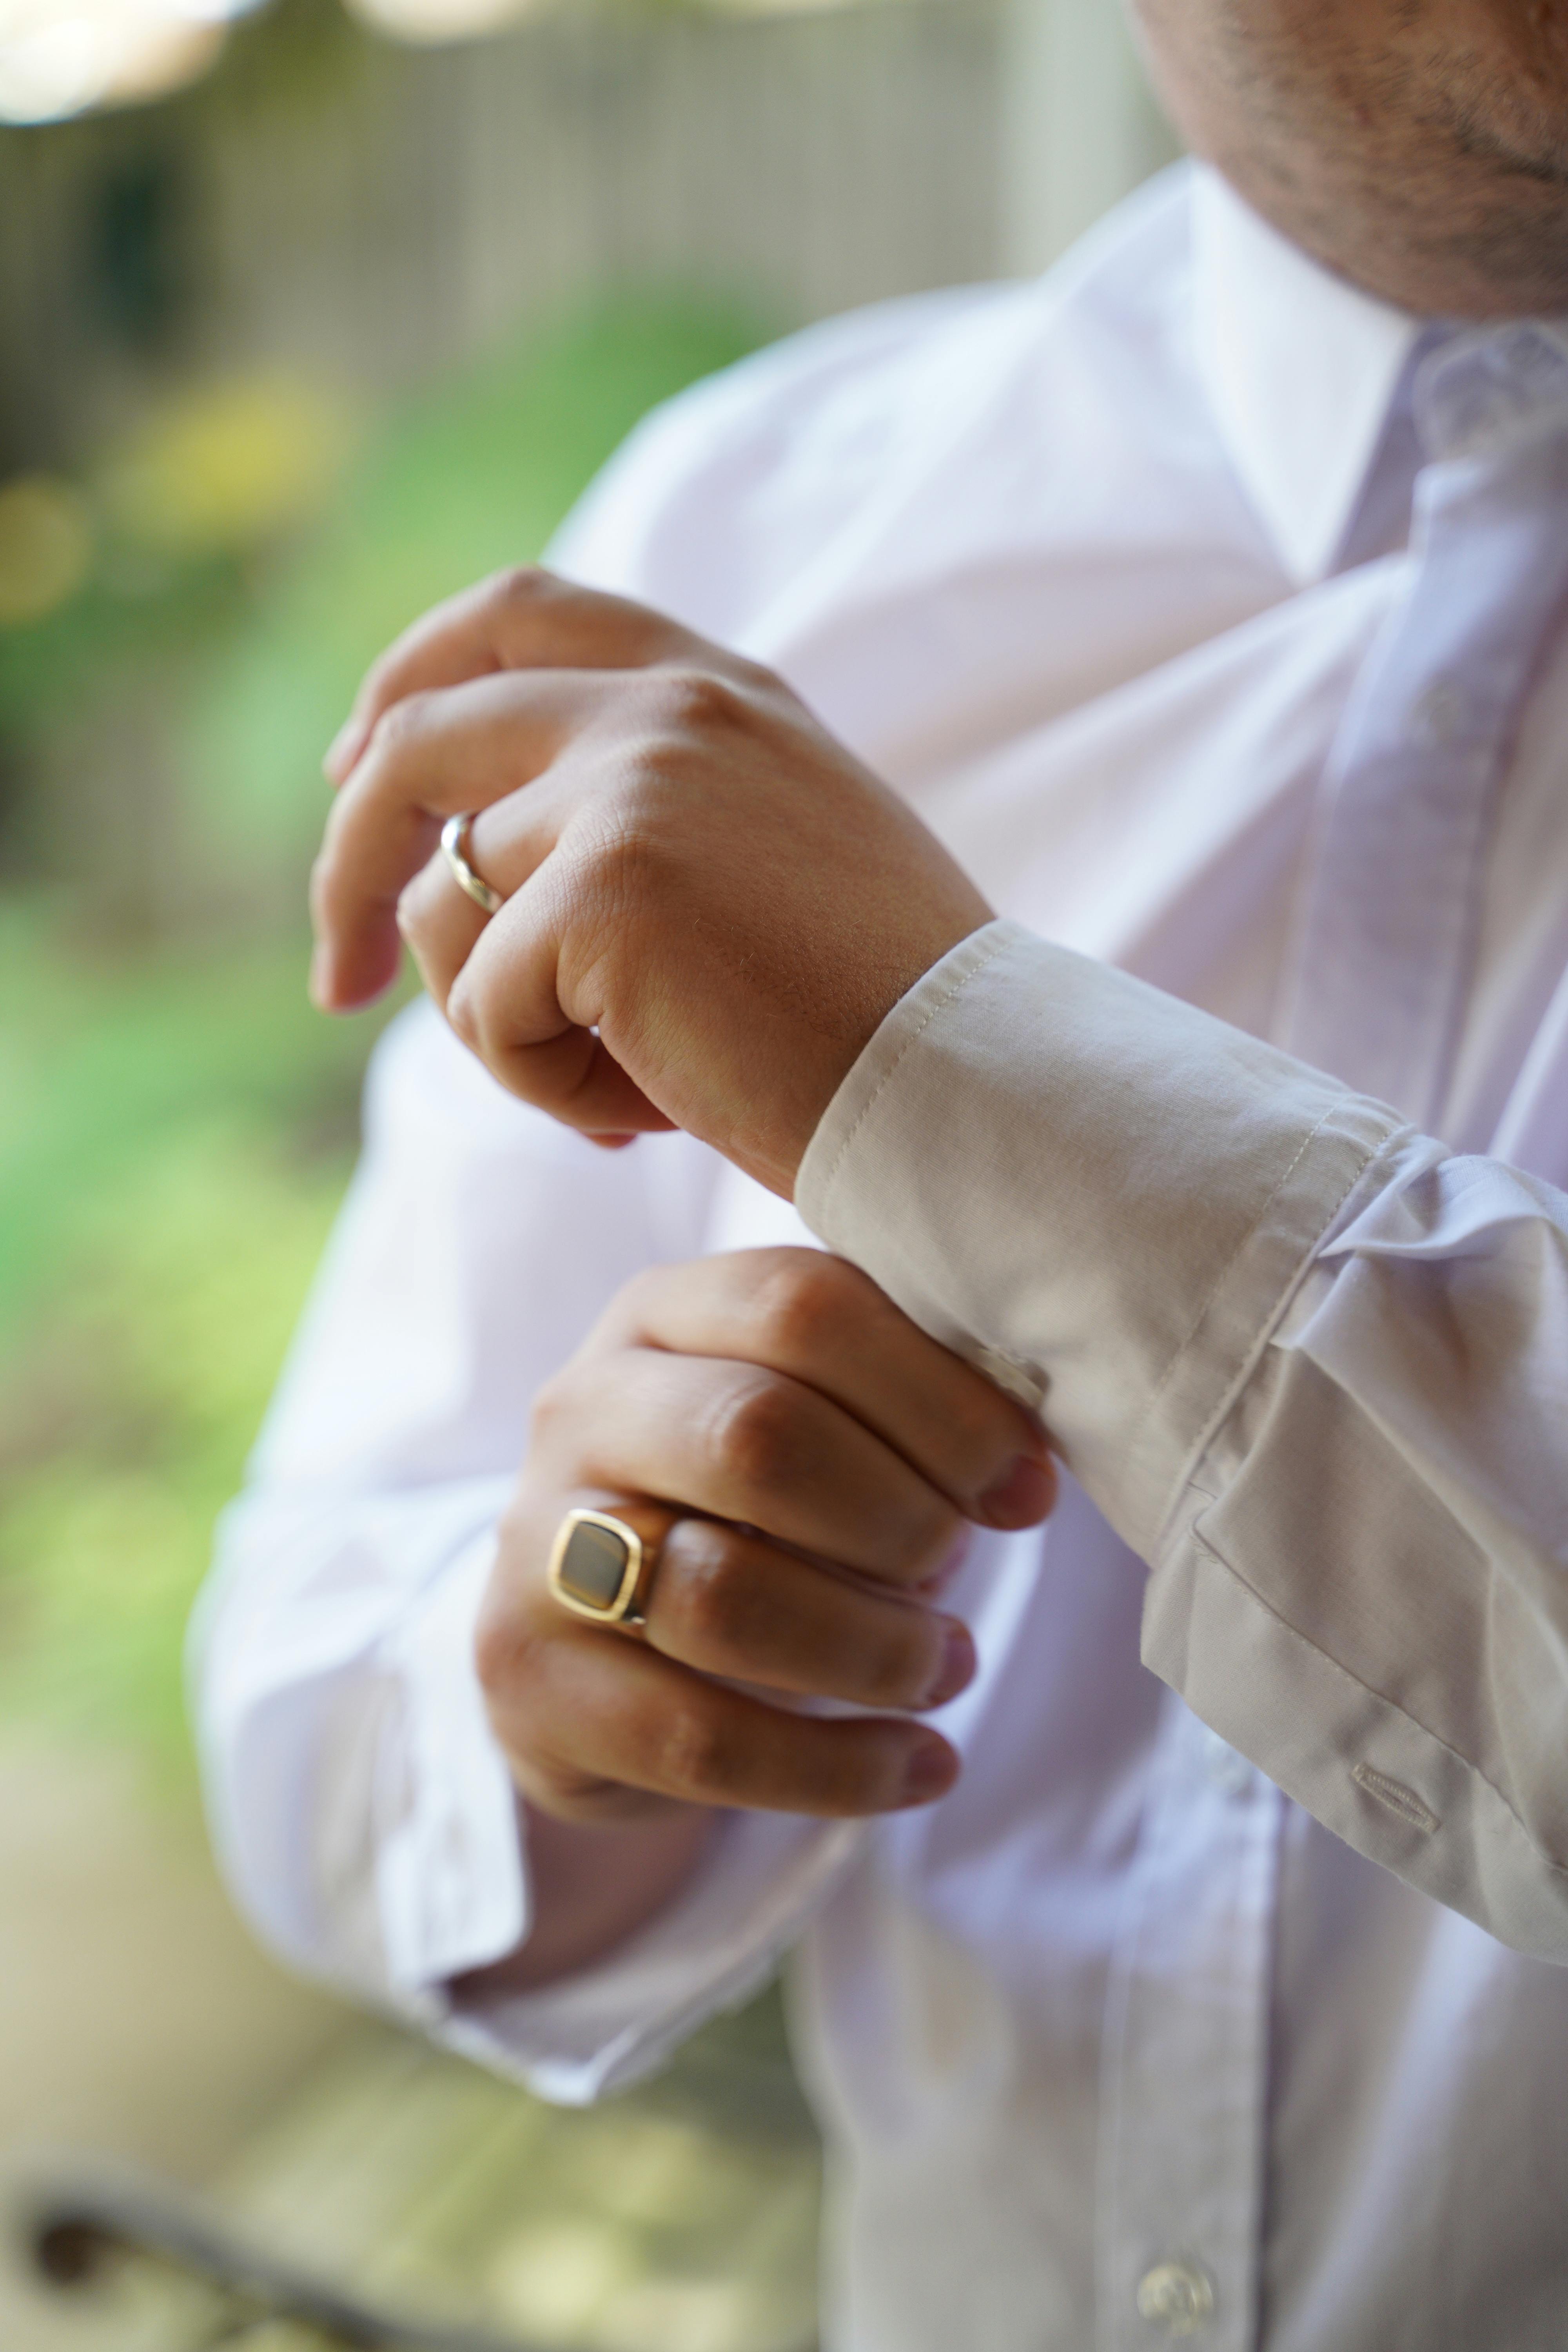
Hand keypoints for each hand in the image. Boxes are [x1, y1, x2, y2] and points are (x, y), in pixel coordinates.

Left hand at [310, 568, 991, 1196]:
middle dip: (347, 859)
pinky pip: (483, 1011)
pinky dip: (541, 1087)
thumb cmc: (878, 1014)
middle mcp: (664, 712)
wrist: (967, 1090)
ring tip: (627, 1088)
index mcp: (717, 690)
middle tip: (337, 980)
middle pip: (418, 740)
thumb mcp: (773, 857)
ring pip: (444, 911)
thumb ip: (655, 810)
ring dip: (506, 1026)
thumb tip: (474, 864)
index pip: (517, 612)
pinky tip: (647, 1115)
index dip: (411, 677)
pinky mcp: (599, 893)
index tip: (356, 765)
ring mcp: (628, 790)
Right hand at [476, 1248, 1054, 1828]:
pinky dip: (840, 1768)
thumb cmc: (748, 1510)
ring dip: (874, 1647)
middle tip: (958, 1568)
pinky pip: (700, 1739)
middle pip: (754, 1434)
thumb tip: (1024, 1473)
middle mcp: (581, 1407)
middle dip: (898, 1517)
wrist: (595, 1641)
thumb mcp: (813, 1424)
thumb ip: (903, 1407)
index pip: (801, 1306)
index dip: (938, 1398)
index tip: (1024, 1486)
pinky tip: (920, 1766)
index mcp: (662, 1313)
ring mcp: (537, 1545)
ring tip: (946, 1666)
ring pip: (722, 1594)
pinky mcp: (527, 1681)